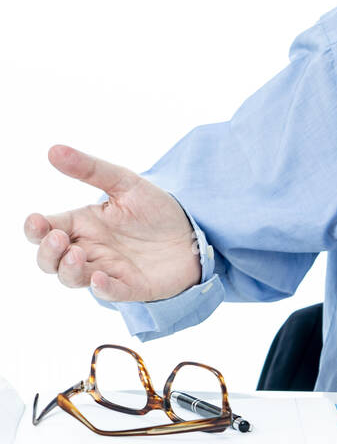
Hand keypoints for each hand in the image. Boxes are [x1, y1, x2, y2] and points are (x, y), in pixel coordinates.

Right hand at [23, 144, 201, 302]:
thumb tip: (53, 150)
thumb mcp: (125, 183)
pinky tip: (99, 279)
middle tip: (58, 238)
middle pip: (50, 260)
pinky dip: (102, 289)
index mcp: (82, 225)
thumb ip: (91, 169)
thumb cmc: (155, 209)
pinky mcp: (131, 287)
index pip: (46, 229)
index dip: (35, 228)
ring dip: (68, 269)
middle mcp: (88, 250)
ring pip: (72, 279)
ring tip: (76, 253)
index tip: (36, 221)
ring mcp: (108, 270)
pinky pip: (110, 293)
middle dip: (47, 252)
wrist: (193, 231)